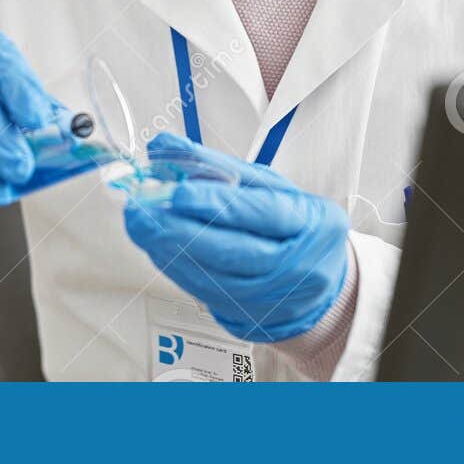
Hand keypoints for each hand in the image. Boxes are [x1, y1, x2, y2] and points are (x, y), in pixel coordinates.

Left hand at [123, 134, 349, 342]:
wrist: (321, 285)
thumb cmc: (295, 226)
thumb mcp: (269, 187)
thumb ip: (216, 165)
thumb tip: (165, 147)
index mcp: (311, 222)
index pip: (261, 212)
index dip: (217, 204)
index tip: (179, 193)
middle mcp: (296, 265)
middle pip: (232, 251)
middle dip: (179, 229)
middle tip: (142, 210)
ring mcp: (272, 296)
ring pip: (212, 276)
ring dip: (168, 249)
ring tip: (141, 225)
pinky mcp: (248, 316)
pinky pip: (203, 291)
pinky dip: (174, 267)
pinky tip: (156, 247)